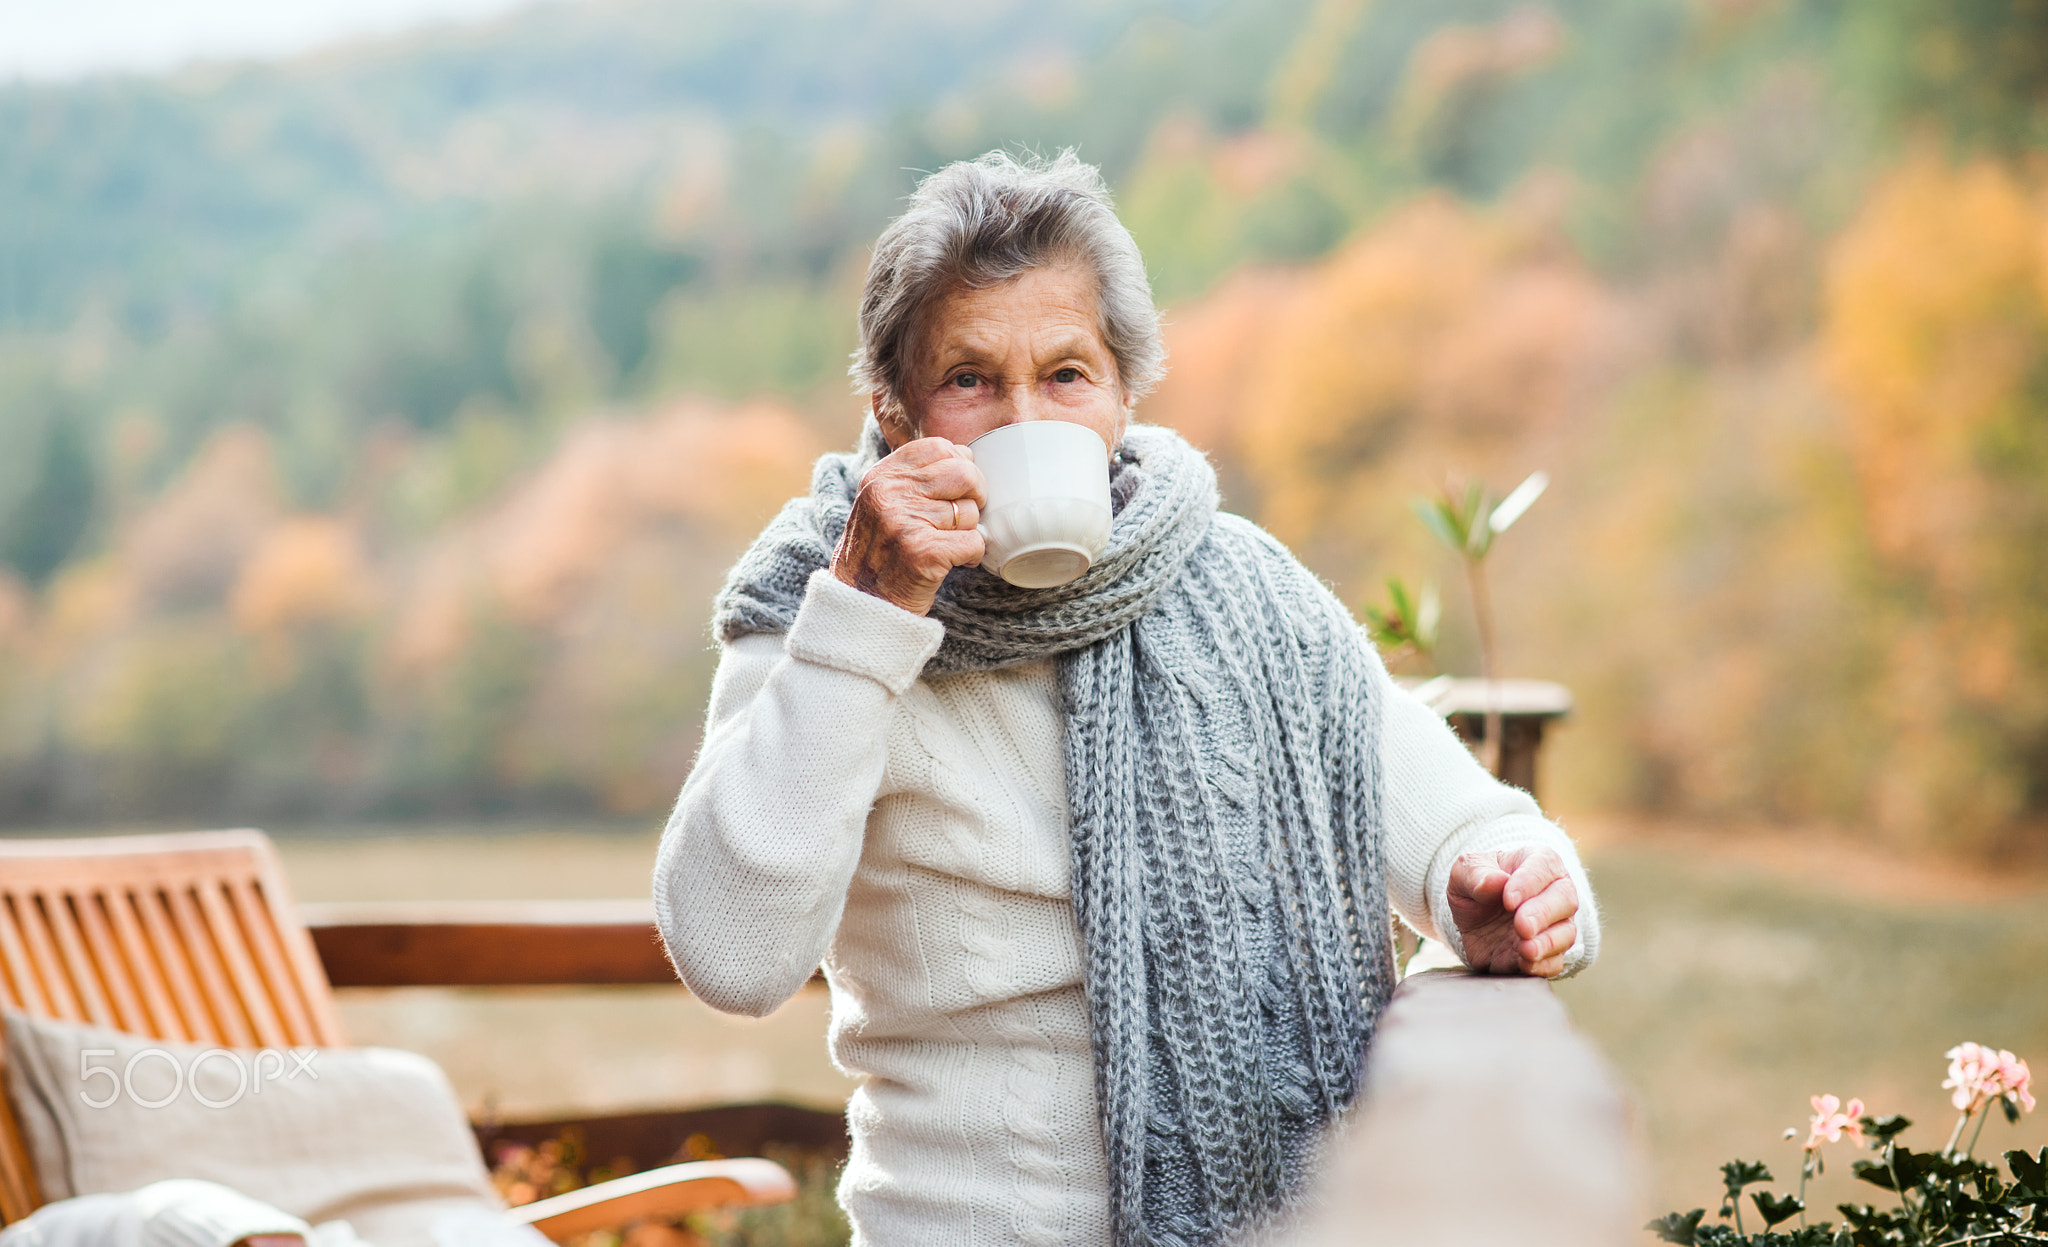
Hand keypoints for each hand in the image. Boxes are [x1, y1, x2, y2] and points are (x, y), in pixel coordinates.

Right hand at [832, 437, 986, 614]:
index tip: (954, 491)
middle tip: (962, 519)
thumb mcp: (882, 503)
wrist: (860, 605)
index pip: (939, 447)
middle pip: (964, 474)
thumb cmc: (880, 553)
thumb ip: (913, 478)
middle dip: (975, 497)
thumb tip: (966, 457)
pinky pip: (974, 542)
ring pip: (970, 512)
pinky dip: (972, 555)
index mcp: (881, 476)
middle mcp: (889, 494)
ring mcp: (904, 523)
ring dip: (968, 532)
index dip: (958, 467)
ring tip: (947, 546)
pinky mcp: (922, 553)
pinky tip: (954, 563)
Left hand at [1446, 845, 1578, 977]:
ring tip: (1525, 949)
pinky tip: (1525, 964)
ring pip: (1565, 934)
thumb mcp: (1465, 871)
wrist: (1475, 916)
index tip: (1508, 899)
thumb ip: (1476, 874)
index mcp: (1539, 862)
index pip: (1543, 867)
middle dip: (1543, 914)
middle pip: (1565, 900)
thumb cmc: (1477, 883)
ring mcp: (1554, 926)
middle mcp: (1555, 893)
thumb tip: (1493, 882)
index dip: (1528, 883)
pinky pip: (1555, 962)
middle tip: (1522, 926)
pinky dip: (1542, 965)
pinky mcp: (1547, 954)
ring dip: (1546, 944)